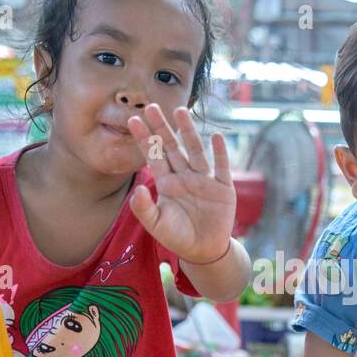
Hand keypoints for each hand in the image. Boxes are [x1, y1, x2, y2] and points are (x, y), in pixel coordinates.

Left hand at [126, 104, 235, 263]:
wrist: (204, 250)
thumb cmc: (177, 237)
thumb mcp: (156, 225)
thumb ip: (144, 209)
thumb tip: (137, 191)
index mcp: (167, 183)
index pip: (153, 156)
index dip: (144, 138)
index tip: (133, 119)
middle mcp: (184, 176)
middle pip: (172, 146)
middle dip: (162, 127)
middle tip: (150, 106)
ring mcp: (204, 179)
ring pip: (195, 150)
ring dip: (188, 131)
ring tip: (180, 111)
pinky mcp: (223, 188)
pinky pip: (221, 167)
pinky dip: (220, 153)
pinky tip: (216, 137)